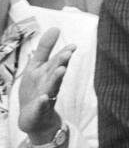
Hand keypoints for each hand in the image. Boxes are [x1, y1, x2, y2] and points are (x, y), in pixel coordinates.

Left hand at [17, 27, 73, 142]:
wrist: (36, 119)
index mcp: (49, 73)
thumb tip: (55, 27)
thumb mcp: (37, 67)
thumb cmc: (37, 90)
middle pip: (56, 72)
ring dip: (56, 79)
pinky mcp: (38, 111)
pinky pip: (41, 106)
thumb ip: (45, 48)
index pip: (58, 62)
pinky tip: (43, 98)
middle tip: (68, 53)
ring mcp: (45, 98)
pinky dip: (42, 103)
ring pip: (52, 87)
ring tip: (60, 70)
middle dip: (61, 63)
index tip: (73, 46)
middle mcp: (49, 84)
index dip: (64, 54)